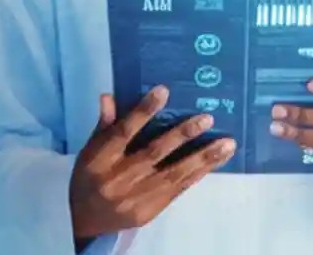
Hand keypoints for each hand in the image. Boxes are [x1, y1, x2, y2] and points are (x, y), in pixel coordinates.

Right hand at [69, 86, 236, 242]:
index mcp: (100, 159)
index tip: (163, 91)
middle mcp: (118, 178)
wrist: (85, 220)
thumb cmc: (88, 177)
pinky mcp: (150, 211)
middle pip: (154, 153)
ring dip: (203, 158)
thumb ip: (104, 125)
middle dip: (182, 135)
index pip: (123, 132)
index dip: (143, 111)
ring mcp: (136, 197)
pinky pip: (177, 189)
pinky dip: (197, 174)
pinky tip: (215, 161)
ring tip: (227, 143)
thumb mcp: (89, 150)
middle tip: (207, 118)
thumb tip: (109, 96)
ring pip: (173, 174)